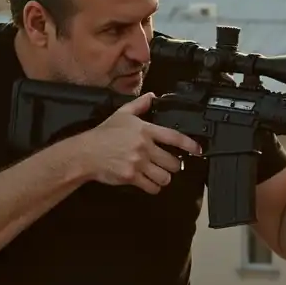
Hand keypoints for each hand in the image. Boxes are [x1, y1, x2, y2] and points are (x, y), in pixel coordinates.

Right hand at [76, 92, 202, 193]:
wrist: (86, 153)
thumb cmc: (104, 134)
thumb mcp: (122, 114)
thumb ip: (139, 105)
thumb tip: (152, 96)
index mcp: (145, 130)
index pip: (174, 137)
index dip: (190, 145)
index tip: (198, 150)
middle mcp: (144, 147)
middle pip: (173, 162)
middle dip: (174, 166)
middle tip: (170, 165)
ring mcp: (138, 163)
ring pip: (165, 177)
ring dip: (164, 178)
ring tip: (160, 175)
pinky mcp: (131, 177)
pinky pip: (151, 187)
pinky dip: (153, 188)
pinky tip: (150, 184)